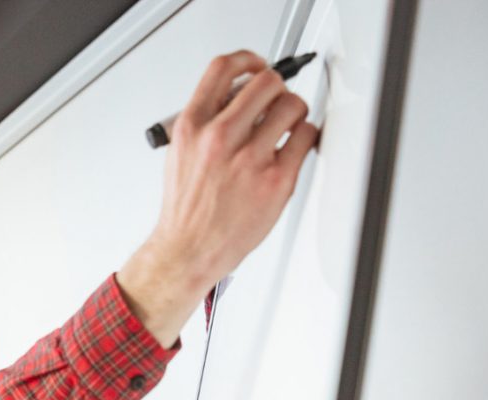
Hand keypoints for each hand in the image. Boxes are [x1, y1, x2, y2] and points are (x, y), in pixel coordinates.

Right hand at [119, 50, 318, 346]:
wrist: (188, 250)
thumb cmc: (187, 209)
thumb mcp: (181, 154)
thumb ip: (206, 122)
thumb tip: (238, 100)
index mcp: (192, 127)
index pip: (223, 68)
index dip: (247, 60)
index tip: (256, 67)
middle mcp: (220, 138)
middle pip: (265, 81)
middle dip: (275, 88)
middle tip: (276, 102)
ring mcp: (250, 159)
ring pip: (292, 105)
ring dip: (294, 112)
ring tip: (286, 127)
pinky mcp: (276, 180)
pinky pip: (306, 137)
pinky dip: (305, 137)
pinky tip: (294, 148)